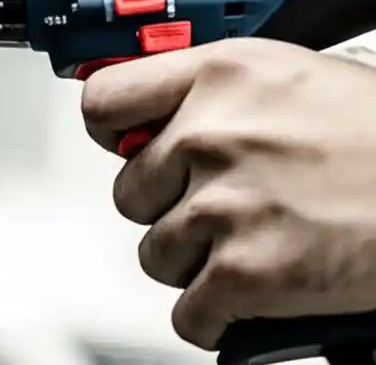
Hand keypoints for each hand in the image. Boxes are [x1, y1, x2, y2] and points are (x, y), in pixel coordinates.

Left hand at [82, 38, 375, 349]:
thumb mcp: (290, 78)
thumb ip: (213, 94)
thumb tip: (151, 123)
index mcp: (220, 76)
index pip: (105, 101)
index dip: (113, 132)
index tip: (127, 145)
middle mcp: (213, 134)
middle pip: (130, 191)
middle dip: (170, 206)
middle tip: (226, 208)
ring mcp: (227, 203)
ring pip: (157, 253)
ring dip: (196, 261)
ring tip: (252, 247)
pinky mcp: (247, 270)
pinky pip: (190, 313)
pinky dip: (216, 318)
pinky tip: (247, 302)